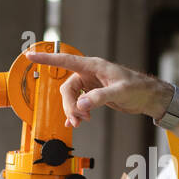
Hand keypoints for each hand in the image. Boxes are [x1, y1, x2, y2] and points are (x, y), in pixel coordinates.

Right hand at [25, 51, 172, 128]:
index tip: (30, 56)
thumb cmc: (138, 89)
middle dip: (68, 104)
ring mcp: (91, 83)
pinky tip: (75, 122)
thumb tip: (81, 105)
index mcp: (94, 66)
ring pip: (72, 97)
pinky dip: (76, 112)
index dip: (47, 59)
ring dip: (73, 111)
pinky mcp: (94, 94)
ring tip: (81, 122)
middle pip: (67, 88)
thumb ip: (99, 98)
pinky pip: (78, 102)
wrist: (148, 97)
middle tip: (78, 119)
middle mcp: (90, 73)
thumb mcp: (120, 92)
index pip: (65, 60)